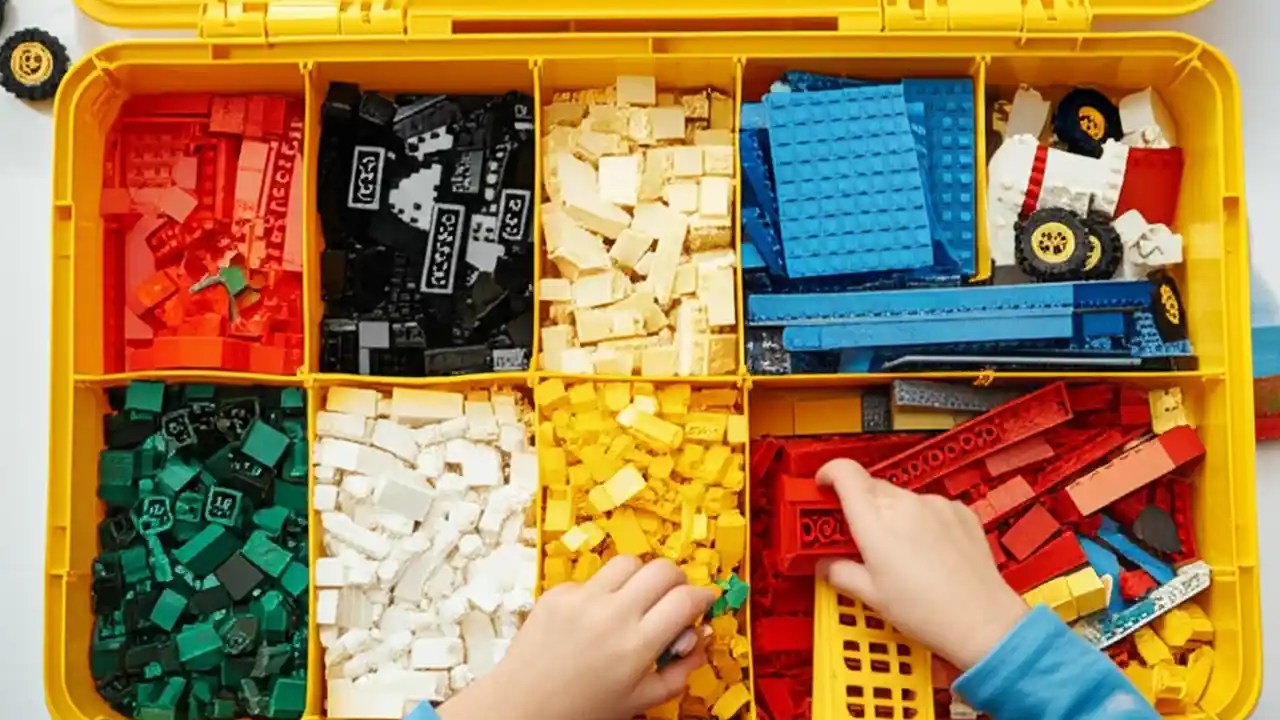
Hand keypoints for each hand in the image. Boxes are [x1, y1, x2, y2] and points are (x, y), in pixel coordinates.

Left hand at [438, 556, 716, 719]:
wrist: (521, 707)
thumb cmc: (580, 710)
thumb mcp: (639, 700)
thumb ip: (678, 672)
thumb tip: (700, 641)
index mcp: (636, 646)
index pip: (686, 600)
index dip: (704, 596)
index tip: (705, 600)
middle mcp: (610, 615)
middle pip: (662, 569)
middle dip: (677, 579)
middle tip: (674, 597)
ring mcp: (581, 600)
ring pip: (628, 562)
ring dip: (640, 578)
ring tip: (635, 602)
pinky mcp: (557, 594)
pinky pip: (592, 578)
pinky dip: (602, 592)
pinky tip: (595, 618)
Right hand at [816, 458, 1028, 669]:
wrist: (982, 621)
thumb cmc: (929, 611)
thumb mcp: (870, 596)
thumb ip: (839, 572)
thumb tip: (826, 566)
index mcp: (875, 520)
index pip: (843, 472)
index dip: (828, 474)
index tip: (822, 485)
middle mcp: (905, 504)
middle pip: (870, 486)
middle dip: (858, 505)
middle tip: (856, 535)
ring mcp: (935, 505)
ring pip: (901, 498)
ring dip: (892, 516)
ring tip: (899, 554)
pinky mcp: (959, 512)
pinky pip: (929, 507)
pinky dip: (921, 522)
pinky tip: (927, 553)